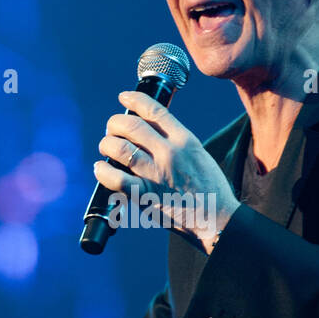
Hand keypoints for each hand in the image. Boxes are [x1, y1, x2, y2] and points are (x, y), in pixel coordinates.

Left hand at [94, 90, 239, 250]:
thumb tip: (152, 131)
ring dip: (107, 145)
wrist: (218, 220)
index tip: (123, 98)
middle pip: (131, 125)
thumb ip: (177, 142)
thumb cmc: (210, 190)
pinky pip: (115, 178)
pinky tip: (101, 169)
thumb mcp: (198, 155)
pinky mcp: (145, 196)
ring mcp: (156, 174)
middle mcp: (169, 153)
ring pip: (119, 148)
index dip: (134, 100)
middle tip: (112, 129)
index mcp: (184, 140)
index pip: (154, 110)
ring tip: (107, 148)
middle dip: (115, 123)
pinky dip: (102, 171)